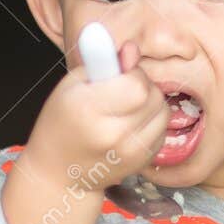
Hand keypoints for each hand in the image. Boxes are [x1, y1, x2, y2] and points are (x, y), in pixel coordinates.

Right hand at [24, 36, 170, 189]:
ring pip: (163, 112)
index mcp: (88, 109)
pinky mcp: (141, 162)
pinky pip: (162, 130)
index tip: (120, 75)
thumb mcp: (72, 84)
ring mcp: (129, 152)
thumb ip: (103, 62)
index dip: (132, 73)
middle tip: (121, 90)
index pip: (136, 83)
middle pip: (152, 96)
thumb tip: (132, 50)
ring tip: (127, 107)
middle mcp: (111, 134)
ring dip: (151, 103)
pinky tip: (132, 124)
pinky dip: (152, 122)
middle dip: (142, 85)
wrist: (60, 173)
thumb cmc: (62, 122)